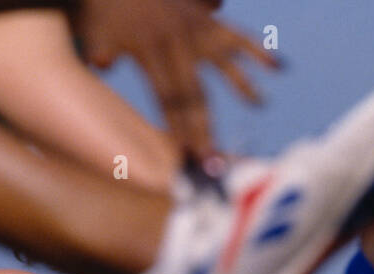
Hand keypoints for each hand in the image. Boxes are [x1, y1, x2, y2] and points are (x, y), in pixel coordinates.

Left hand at [69, 0, 278, 161]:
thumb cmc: (106, 9)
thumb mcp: (94, 25)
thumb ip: (100, 46)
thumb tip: (102, 64)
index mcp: (149, 49)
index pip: (168, 96)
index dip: (179, 126)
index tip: (188, 153)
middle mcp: (178, 42)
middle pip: (196, 92)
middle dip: (204, 128)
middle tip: (214, 159)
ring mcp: (197, 31)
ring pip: (223, 65)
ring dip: (241, 84)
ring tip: (259, 104)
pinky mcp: (209, 23)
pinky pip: (237, 37)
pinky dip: (257, 50)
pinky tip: (279, 67)